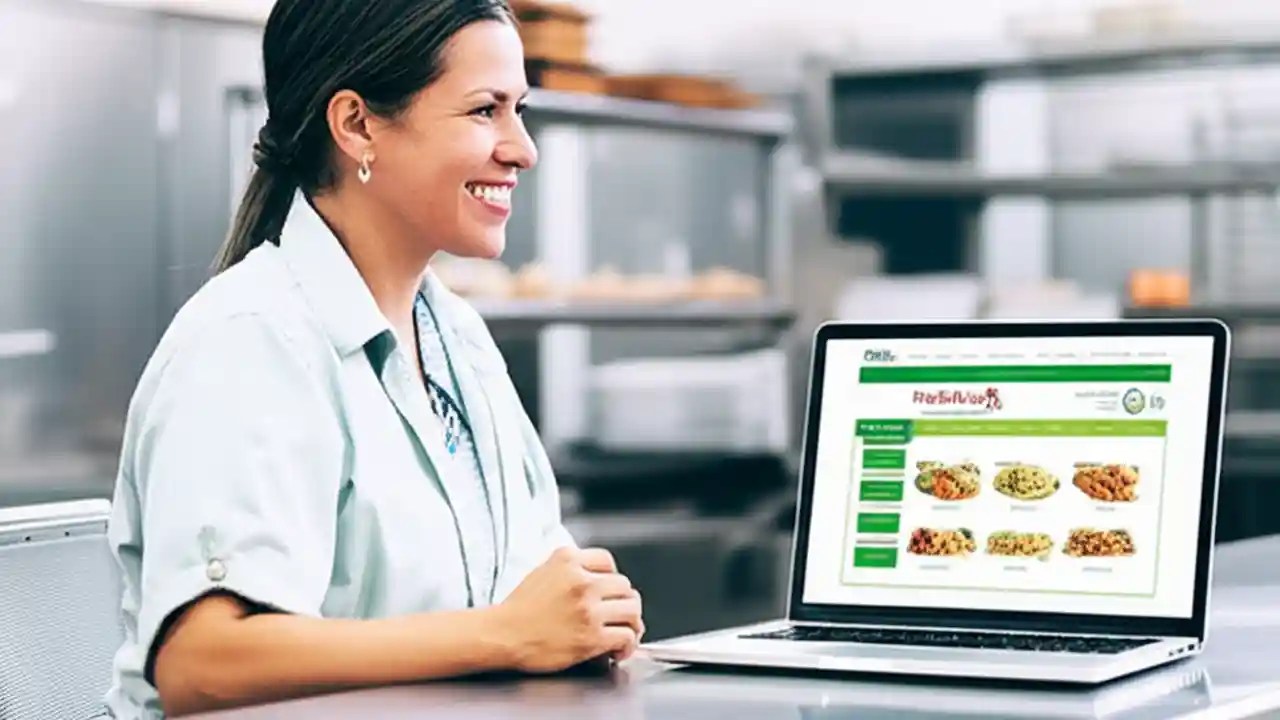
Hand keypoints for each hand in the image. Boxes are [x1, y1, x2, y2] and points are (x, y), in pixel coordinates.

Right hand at [493, 547, 644, 673]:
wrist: (502, 635)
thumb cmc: (518, 609)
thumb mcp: (542, 571)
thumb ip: (570, 568)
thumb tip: (599, 580)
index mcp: (568, 561)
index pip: (607, 561)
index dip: (610, 578)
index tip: (608, 592)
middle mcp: (581, 582)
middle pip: (624, 586)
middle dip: (624, 602)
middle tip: (619, 615)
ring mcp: (588, 610)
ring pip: (632, 610)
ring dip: (632, 623)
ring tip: (625, 632)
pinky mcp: (591, 637)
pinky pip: (626, 636)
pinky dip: (628, 645)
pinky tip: (619, 650)